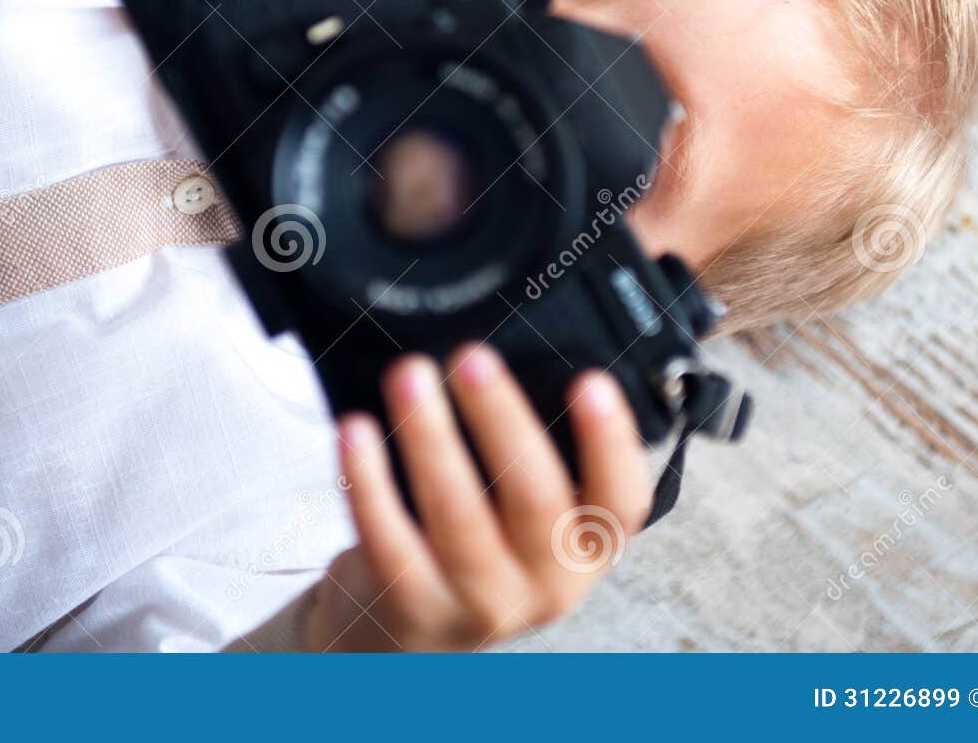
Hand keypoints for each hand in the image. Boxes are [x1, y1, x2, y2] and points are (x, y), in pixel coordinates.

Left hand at [304, 345, 651, 651]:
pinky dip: (368, 480)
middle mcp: (547, 582)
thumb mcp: (528, 515)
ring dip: (430, 438)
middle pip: (535, 500)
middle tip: (470, 355)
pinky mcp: (413, 607)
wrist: (407, 637)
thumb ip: (538, 450)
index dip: (611, 443)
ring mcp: (479, 601)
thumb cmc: (480, 547)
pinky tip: (355, 431)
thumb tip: (521, 340)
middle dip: (502, 420)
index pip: (622, 501)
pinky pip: (389, 539)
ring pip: (458, 516)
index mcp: (588, 548)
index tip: (589, 379)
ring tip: (408, 375)